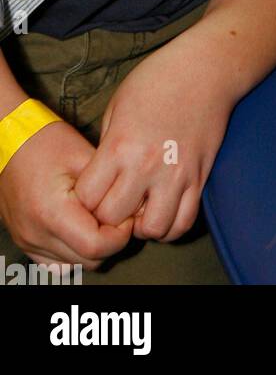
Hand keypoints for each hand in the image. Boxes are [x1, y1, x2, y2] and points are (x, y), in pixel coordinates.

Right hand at [0, 116, 135, 269]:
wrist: (11, 141)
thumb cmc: (48, 143)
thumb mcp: (84, 157)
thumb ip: (109, 187)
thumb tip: (133, 209)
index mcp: (51, 212)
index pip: (95, 246)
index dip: (120, 235)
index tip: (127, 214)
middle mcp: (36, 234)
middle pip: (88, 260)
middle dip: (110, 241)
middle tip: (118, 215)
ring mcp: (28, 241)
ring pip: (75, 264)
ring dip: (93, 247)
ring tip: (99, 218)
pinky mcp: (25, 242)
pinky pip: (58, 263)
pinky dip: (74, 252)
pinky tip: (82, 228)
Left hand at [72, 28, 233, 243]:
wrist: (206, 68)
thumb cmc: (157, 79)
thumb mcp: (117, 105)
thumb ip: (106, 146)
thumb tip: (102, 178)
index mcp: (119, 146)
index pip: (87, 199)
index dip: (84, 199)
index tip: (92, 189)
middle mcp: (146, 165)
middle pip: (113, 219)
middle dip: (108, 215)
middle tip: (114, 200)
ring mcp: (176, 174)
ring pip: (152, 230)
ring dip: (141, 226)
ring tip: (141, 208)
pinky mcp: (200, 178)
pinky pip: (184, 222)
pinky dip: (171, 225)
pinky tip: (164, 207)